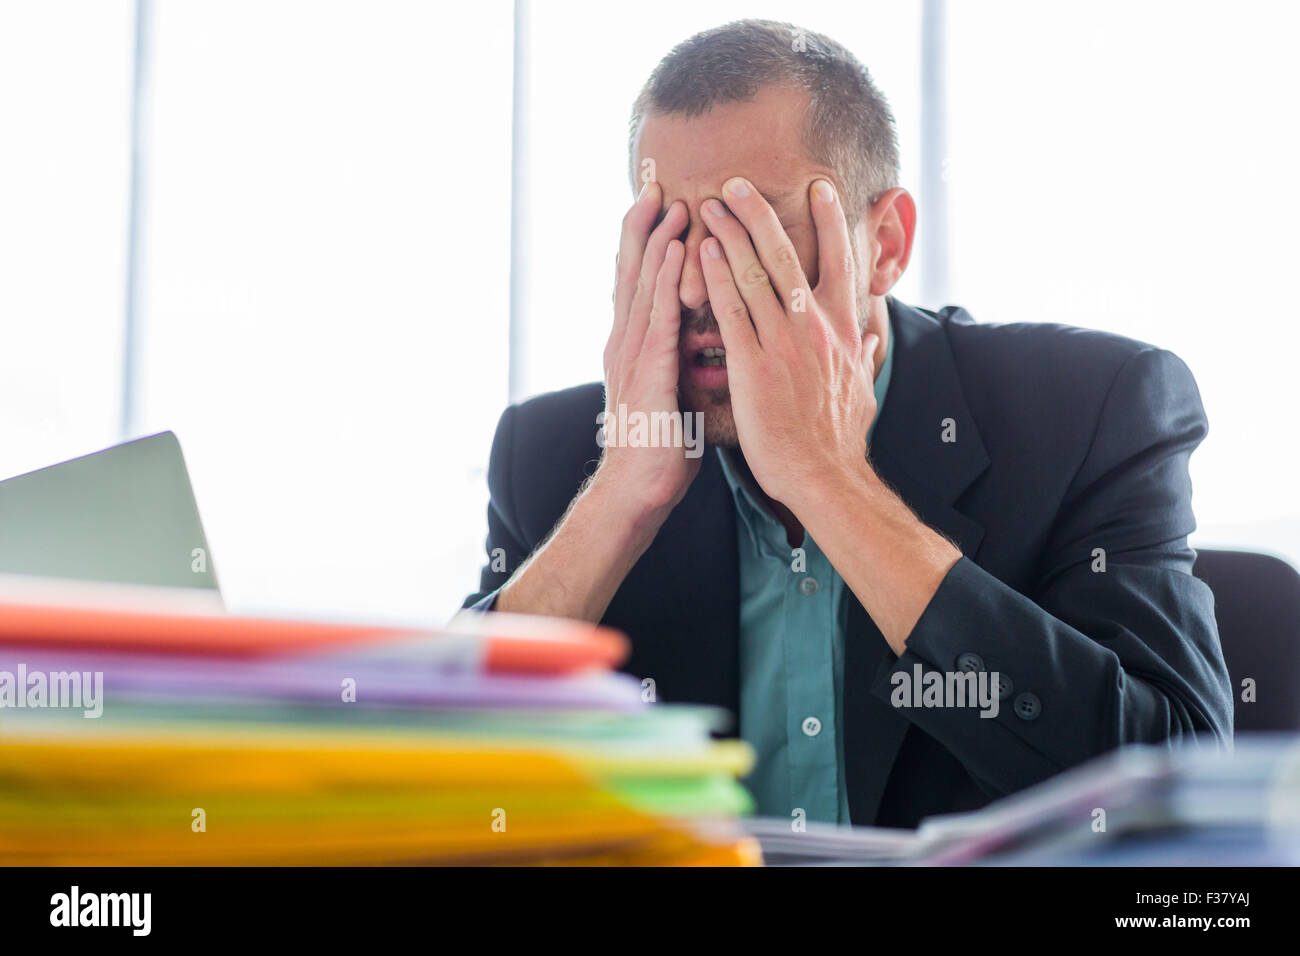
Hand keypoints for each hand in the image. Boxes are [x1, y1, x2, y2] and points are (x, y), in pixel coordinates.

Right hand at [599, 181, 700, 513]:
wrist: (638, 490)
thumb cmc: (661, 449)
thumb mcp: (674, 396)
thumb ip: (681, 365)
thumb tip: (700, 348)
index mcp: (634, 348)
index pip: (638, 284)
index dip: (646, 243)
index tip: (659, 205)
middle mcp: (626, 344)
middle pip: (631, 273)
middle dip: (641, 227)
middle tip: (654, 185)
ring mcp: (632, 355)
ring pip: (643, 285)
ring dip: (655, 240)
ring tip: (668, 201)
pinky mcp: (648, 371)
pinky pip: (659, 314)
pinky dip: (666, 278)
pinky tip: (678, 251)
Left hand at [699, 177, 878, 506]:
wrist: (824, 477)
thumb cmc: (839, 441)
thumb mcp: (863, 391)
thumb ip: (864, 358)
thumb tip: (874, 340)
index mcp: (843, 331)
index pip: (840, 263)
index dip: (831, 222)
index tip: (820, 189)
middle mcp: (816, 328)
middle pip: (788, 256)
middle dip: (761, 214)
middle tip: (739, 182)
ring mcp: (785, 343)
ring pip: (755, 274)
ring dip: (731, 233)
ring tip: (710, 204)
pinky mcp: (754, 365)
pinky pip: (732, 310)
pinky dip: (718, 276)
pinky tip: (704, 251)